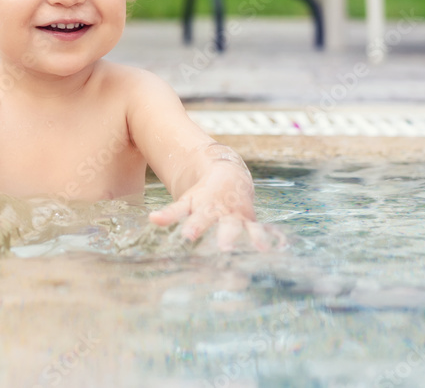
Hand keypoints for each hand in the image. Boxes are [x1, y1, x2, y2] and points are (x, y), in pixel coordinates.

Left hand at [148, 167, 278, 250]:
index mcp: (204, 208)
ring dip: (251, 237)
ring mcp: (238, 216)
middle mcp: (222, 212)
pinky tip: (273, 248)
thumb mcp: (186, 202)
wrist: (229, 176)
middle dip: (226, 236)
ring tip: (259, 248)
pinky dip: (266, 238)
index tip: (188, 236)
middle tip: (225, 247)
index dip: (193, 227)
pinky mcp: (251, 221)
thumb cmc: (203, 195)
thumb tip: (152, 219)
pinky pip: (260, 231)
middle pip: (224, 224)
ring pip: (244, 226)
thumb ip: (170, 213)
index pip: (196, 217)